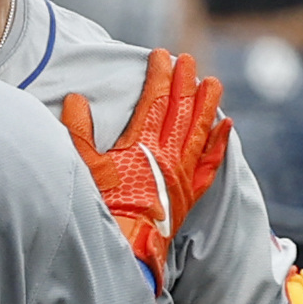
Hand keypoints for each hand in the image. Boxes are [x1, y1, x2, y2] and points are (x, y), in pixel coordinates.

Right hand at [60, 48, 231, 291]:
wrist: (126, 247)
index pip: (154, 101)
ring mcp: (182, 176)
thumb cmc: (102, 208)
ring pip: (199, 132)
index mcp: (142, 146)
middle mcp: (167, 156)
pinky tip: (226, 127)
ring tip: (214, 83)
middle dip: (185, 82)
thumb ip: (79, 132)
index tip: (161, 55)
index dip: (159, 75)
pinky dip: (218, 145)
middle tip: (190, 61)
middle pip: (181, 111)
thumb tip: (76, 100)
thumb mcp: (82, 168)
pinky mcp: (188, 196)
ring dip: (207, 105)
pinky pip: (209, 165)